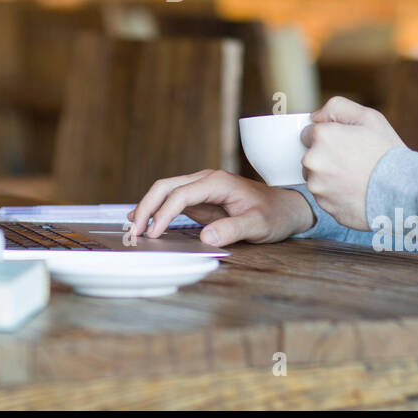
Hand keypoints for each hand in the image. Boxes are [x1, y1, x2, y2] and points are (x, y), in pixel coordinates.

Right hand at [126, 169, 315, 246]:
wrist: (285, 208)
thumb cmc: (273, 215)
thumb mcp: (258, 225)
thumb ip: (233, 230)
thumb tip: (206, 237)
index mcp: (216, 182)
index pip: (180, 194)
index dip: (164, 213)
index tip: (153, 234)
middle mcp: (205, 180)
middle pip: (165, 187)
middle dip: (146, 207)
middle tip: (133, 230)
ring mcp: (200, 188)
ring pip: (165, 191)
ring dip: (147, 207)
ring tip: (132, 228)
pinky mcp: (199, 199)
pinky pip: (172, 201)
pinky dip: (156, 210)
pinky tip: (144, 221)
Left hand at [300, 96, 407, 230]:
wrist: (403, 191)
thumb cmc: (387, 153)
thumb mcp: (369, 117)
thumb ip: (337, 108)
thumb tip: (314, 117)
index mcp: (322, 136)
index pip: (308, 134)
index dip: (328, 137)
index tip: (344, 144)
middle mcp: (313, 162)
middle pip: (310, 157)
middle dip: (326, 158)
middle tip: (352, 161)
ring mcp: (318, 187)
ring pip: (317, 180)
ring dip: (329, 178)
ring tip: (356, 178)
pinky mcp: (325, 207)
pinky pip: (326, 198)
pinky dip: (337, 195)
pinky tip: (356, 192)